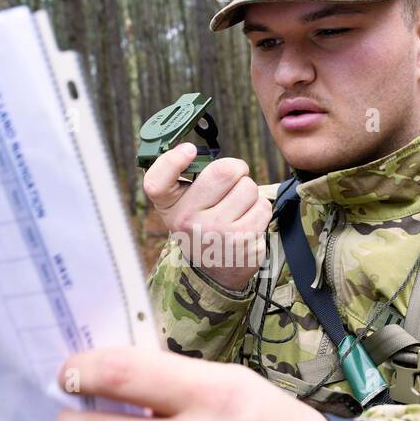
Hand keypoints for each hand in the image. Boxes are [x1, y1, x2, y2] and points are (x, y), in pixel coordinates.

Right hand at [143, 143, 270, 292]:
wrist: (215, 270)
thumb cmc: (200, 223)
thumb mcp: (180, 203)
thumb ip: (180, 175)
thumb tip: (189, 150)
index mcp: (169, 207)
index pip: (156, 182)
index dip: (172, 160)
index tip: (189, 150)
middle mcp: (187, 221)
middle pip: (225, 170)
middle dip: (236, 170)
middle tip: (231, 182)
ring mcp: (216, 233)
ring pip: (249, 187)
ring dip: (248, 193)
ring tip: (236, 208)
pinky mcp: (243, 242)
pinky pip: (263, 206)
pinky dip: (259, 210)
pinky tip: (246, 222)